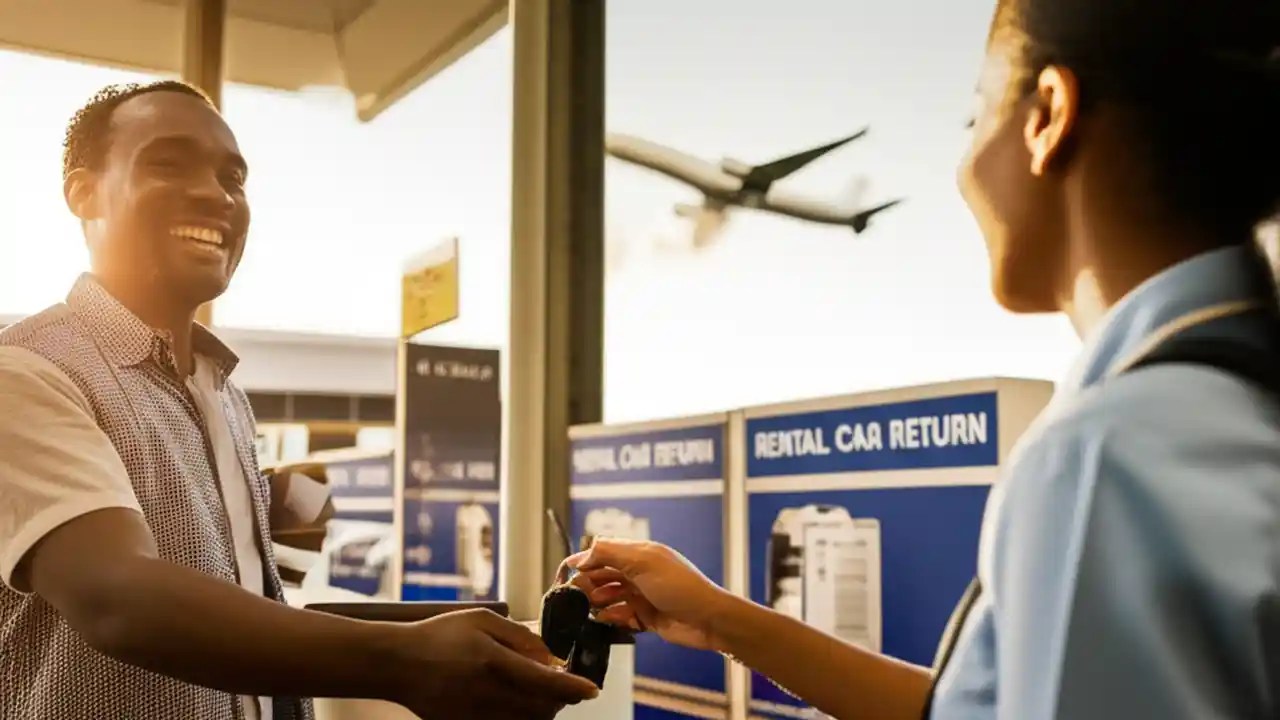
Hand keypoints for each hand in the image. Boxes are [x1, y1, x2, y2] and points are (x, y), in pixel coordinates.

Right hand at [391, 608, 598, 718]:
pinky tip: (518, 703)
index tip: (592, 688)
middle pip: (542, 707)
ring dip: (543, 711)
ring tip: (542, 694)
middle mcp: (486, 691)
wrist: (397, 663)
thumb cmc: (440, 635)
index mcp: (492, 660)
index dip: (574, 687)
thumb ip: (519, 636)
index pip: (545, 681)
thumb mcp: (482, 620)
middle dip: (561, 699)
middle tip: (566, 686)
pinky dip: (521, 719)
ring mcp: (475, 714)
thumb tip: (550, 656)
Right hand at [567, 538, 733, 651]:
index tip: (565, 573)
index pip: (603, 551)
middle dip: (588, 583)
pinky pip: (621, 616)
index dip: (584, 561)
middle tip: (574, 595)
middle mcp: (640, 572)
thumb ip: (609, 553)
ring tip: (590, 608)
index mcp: (639, 553)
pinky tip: (606, 620)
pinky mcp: (646, 617)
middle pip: (603, 574)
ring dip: (598, 601)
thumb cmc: (681, 587)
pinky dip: (611, 617)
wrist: (708, 619)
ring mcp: (643, 595)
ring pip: (610, 596)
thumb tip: (582, 555)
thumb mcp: (642, 561)